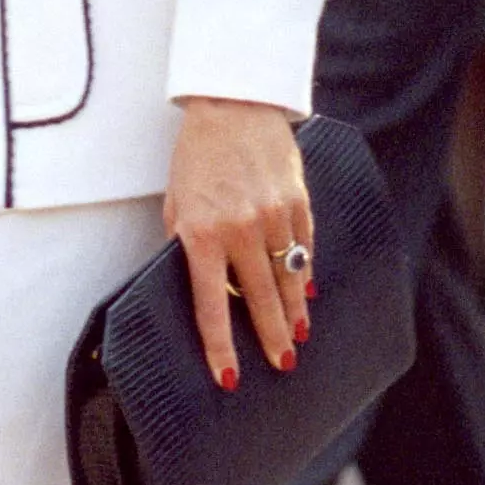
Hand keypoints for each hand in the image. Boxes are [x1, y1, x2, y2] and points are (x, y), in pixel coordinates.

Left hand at [165, 98, 312, 387]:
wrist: (233, 106)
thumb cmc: (196, 157)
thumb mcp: (176, 203)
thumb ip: (186, 245)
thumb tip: (202, 285)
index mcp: (201, 235)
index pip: (212, 306)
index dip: (220, 347)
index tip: (228, 377)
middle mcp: (241, 231)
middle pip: (260, 300)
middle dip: (271, 338)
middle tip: (282, 365)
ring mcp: (275, 217)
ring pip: (289, 279)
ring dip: (294, 312)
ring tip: (299, 337)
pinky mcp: (299, 202)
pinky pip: (306, 249)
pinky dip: (306, 273)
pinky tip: (308, 293)